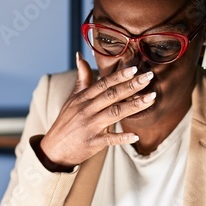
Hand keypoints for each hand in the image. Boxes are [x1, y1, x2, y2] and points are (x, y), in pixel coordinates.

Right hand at [36, 53, 155, 169]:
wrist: (54, 150)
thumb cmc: (66, 122)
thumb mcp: (72, 99)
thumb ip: (82, 79)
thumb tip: (80, 55)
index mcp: (83, 98)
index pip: (103, 84)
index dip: (119, 76)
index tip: (135, 68)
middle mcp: (86, 110)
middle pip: (112, 95)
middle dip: (132, 85)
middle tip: (149, 77)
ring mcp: (90, 127)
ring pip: (115, 113)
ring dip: (134, 105)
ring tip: (151, 98)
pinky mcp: (93, 143)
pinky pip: (110, 140)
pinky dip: (123, 138)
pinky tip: (136, 136)